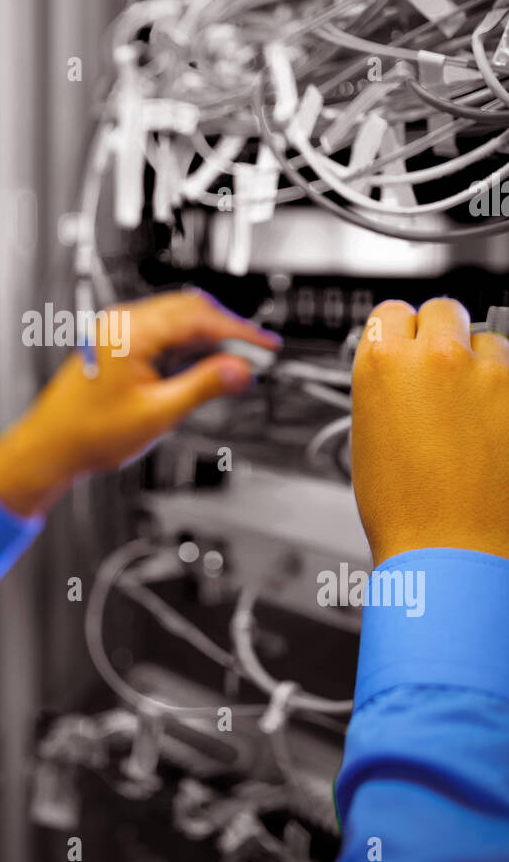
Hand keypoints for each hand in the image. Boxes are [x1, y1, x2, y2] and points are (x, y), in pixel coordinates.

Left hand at [0, 289, 280, 516]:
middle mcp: (121, 322)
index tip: (265, 346)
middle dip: (227, 328)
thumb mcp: (157, 414)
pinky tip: (204, 360)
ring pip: (177, 317)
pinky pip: (162, 329)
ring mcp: (116, 330)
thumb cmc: (89, 434)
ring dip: (209, 334)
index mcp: (129, 332)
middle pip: (189, 310)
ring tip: (237, 357)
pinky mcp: (116, 342)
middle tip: (258, 351)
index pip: (198, 318)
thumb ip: (203, 386)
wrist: (50, 448)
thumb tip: (240, 369)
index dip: (238, 331)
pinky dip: (188, 341)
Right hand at [351, 296, 508, 565]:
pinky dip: (504, 392)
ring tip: (470, 410)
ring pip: (487, 340)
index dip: (399, 333)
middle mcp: (436, 356)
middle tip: (439, 371)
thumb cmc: (404, 508)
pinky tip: (491, 426)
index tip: (406, 347)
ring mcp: (487, 373)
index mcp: (383, 361)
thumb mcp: (366, 433)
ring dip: (479, 364)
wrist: (450, 550)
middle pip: (443, 310)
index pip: (392, 312)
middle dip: (441, 336)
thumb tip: (402, 370)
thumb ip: (386, 386)